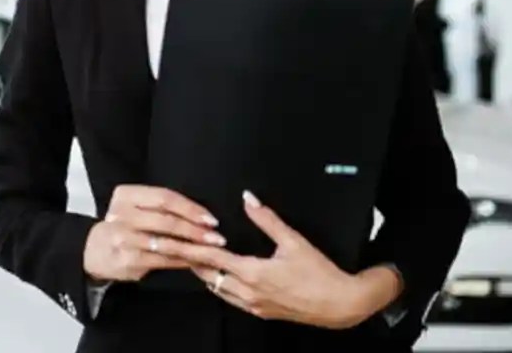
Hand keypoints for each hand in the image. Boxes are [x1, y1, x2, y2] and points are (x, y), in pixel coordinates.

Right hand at [83, 184, 226, 282]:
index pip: (164, 198)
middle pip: (166, 220)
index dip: (190, 208)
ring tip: (212, 250)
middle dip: (195, 229)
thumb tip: (202, 215)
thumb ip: (161, 207)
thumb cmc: (122, 226)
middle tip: (217, 237)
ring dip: (193, 247)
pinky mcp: (127, 260)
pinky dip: (182, 261)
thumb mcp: (134, 208)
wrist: (91, 251)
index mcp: (126, 195)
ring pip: (166, 242)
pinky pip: (162, 260)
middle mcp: (122, 214)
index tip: (210, 218)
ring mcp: (123, 238)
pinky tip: (195, 261)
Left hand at [185, 192, 398, 329]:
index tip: (171, 241)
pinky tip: (218, 278)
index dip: (188, 249)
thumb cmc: (319, 273)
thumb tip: (248, 199)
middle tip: (173, 248)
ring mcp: (253, 305)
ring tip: (190, 261)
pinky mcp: (261, 312)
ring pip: (218, 290)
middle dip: (190, 262)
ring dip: (204, 275)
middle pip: (208, 276)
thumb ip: (267, 220)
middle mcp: (248, 292)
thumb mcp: (294, 241)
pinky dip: (220, 287)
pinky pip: (231, 300)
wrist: (340, 305)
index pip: (211, 259)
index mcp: (252, 273)